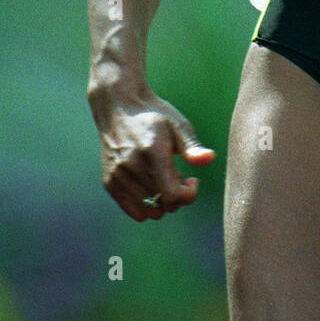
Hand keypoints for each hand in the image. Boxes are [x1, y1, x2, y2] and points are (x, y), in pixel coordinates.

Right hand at [90, 85, 214, 221]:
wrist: (119, 107)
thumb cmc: (154, 116)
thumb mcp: (178, 125)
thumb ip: (192, 146)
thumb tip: (210, 159)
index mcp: (152, 152)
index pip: (172, 195)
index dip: (189, 194)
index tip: (192, 179)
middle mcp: (132, 167)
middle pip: (164, 206)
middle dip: (178, 196)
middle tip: (178, 175)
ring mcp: (118, 177)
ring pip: (150, 213)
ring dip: (162, 202)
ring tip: (163, 180)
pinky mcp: (109, 183)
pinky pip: (134, 212)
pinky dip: (147, 205)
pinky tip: (151, 185)